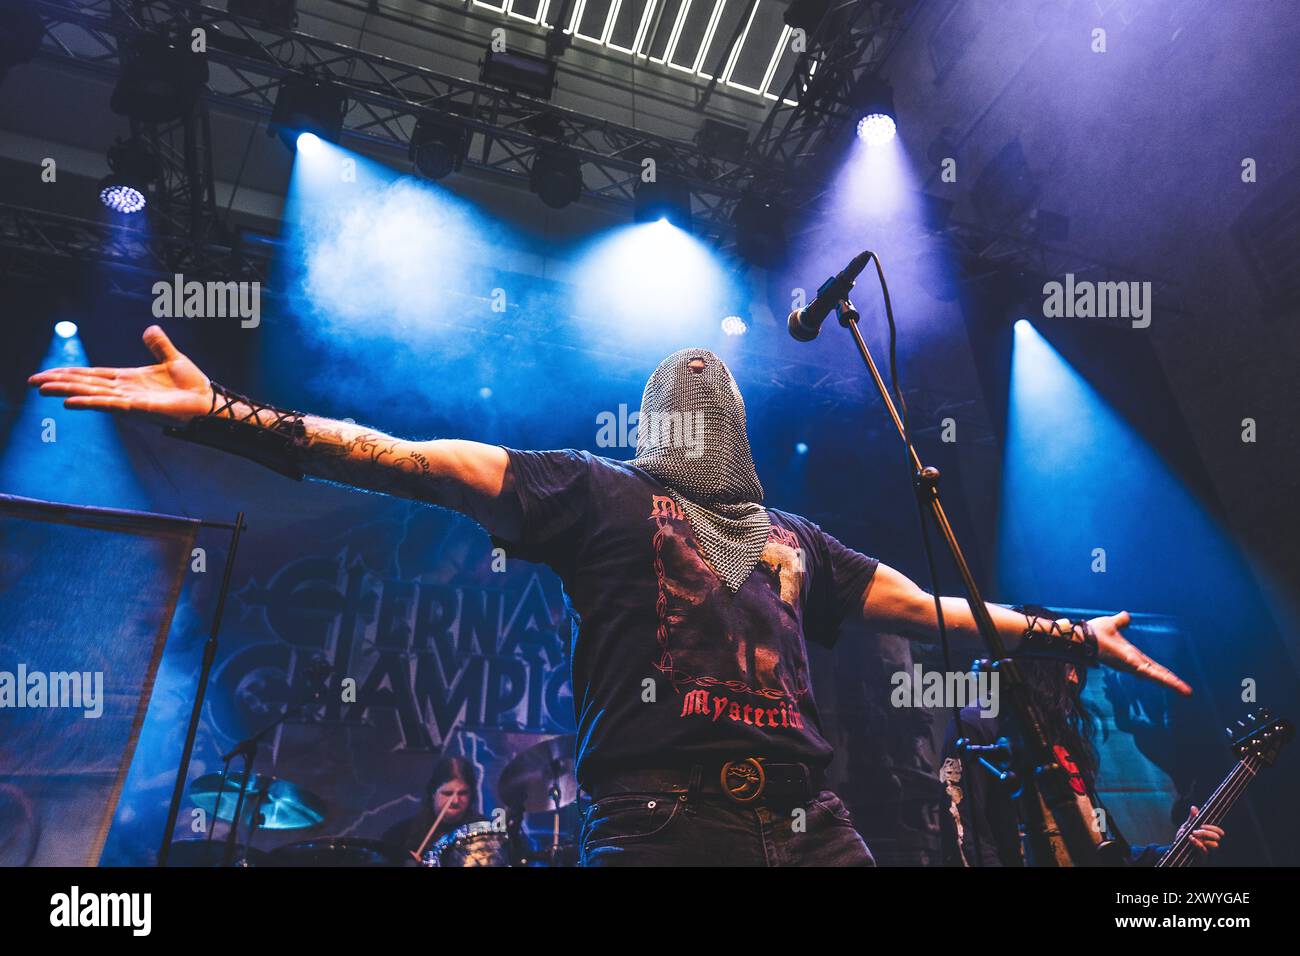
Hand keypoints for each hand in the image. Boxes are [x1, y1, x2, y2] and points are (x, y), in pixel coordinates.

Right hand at [27, 326, 212, 426]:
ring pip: (92, 393)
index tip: (48, 374)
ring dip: (68, 391)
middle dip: (60, 382)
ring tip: (43, 388)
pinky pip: (111, 404)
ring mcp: (130, 400)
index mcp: (128, 379)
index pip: (93, 375)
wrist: (209, 402)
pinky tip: (71, 402)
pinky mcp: (140, 409)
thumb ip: (158, 345)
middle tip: (33, 381)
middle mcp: (125, 390)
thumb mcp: (172, 358)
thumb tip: (150, 328)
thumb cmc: (193, 386)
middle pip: (86, 384)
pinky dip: (91, 402)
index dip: (71, 374)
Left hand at [1088, 611, 1191, 696]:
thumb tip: (1126, 616)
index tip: (1174, 679)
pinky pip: (1151, 673)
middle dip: (1172, 682)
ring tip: (1187, 691)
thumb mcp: (1113, 624)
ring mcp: (1133, 666)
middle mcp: (1133, 663)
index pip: (1151, 665)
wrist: (1083, 636)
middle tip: (1187, 692)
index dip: (1163, 672)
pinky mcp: (1131, 665)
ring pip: (1157, 676)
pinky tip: (1175, 684)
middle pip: (1157, 673)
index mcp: (1131, 655)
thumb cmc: (1094, 632)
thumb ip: (1121, 621)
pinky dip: (1163, 679)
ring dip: (1172, 683)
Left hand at [1182, 805, 1223, 855]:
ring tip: (1193, 835)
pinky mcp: (1203, 858)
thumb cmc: (1184, 838)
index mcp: (1209, 836)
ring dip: (1204, 838)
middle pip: (1218, 837)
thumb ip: (1192, 819)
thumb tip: (1194, 807)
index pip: (1219, 832)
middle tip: (1195, 830)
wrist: (1176, 850)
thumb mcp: (1187, 827)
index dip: (1213, 827)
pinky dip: (1198, 844)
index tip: (1201, 825)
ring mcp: (1208, 851)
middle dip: (1207, 832)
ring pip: (1215, 845)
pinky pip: (1205, 851)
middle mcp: (1210, 843)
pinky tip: (1191, 839)